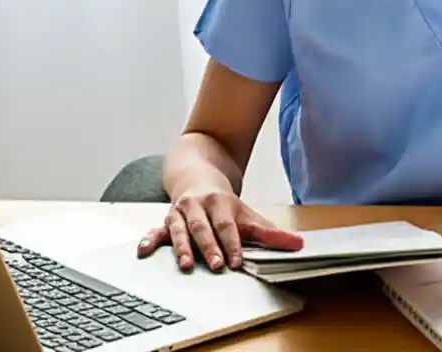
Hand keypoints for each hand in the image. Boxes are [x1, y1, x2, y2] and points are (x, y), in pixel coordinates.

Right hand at [136, 188, 303, 271]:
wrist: (196, 174)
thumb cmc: (223, 202)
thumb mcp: (247, 213)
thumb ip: (270, 232)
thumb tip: (298, 244)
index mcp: (221, 203)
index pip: (228, 225)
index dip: (233, 243)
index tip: (237, 259)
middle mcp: (199, 206)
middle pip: (204, 228)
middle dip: (210, 247)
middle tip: (215, 265)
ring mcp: (180, 212)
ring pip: (180, 230)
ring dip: (183, 248)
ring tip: (185, 265)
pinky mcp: (166, 220)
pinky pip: (156, 230)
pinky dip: (149, 240)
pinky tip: (144, 251)